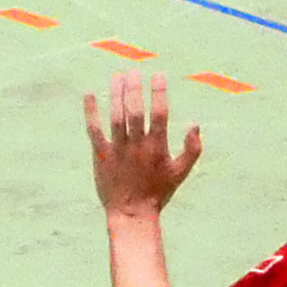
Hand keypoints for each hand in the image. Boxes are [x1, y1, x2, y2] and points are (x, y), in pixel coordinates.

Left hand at [84, 71, 201, 216]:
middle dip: (134, 88)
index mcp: (157, 148)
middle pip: (135, 111)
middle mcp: (137, 146)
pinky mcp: (101, 156)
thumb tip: (196, 125)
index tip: (158, 75)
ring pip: (116, 117)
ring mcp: (118, 151)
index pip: (160, 113)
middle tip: (133, 71)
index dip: (159, 92)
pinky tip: (89, 95)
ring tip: (117, 76)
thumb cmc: (157, 193)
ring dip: (116, 94)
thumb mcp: (180, 173)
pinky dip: (91, 112)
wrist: (131, 215)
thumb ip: (192, 150)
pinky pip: (94, 131)